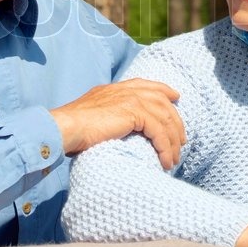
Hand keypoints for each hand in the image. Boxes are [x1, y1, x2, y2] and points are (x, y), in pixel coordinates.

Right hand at [50, 79, 186, 168]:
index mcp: (116, 88)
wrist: (65, 127)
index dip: (164, 90)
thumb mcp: (93, 114)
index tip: (175, 97)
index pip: (147, 85)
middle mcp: (126, 90)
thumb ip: (108, 114)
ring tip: (173, 159)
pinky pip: (159, 131)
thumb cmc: (73, 128)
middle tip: (181, 141)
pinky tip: (165, 161)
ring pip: (164, 118)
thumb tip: (117, 127)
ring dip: (172, 141)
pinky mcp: (134, 113)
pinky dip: (165, 147)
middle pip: (162, 102)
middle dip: (175, 122)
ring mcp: (131, 99)